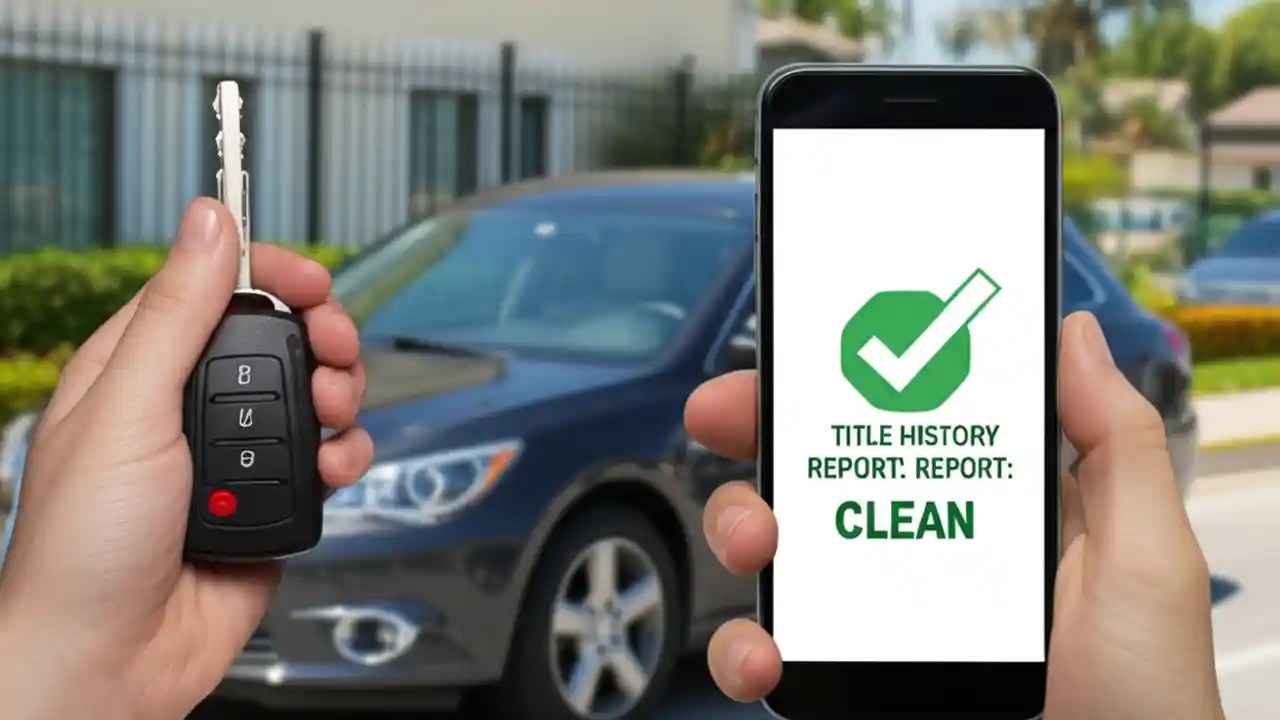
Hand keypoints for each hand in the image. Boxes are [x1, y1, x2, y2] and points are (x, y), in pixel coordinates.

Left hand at [0, 199, 372, 719]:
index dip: (271, 273)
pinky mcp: (272, 501)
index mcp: (137, 367)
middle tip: (335, 349)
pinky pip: (327, 457)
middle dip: (321, 334)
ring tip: (330, 413)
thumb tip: (210, 221)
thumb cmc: (84, 548)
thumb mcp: (126, 410)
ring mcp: (234, 455)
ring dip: (339, 395)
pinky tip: (331, 467)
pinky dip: (344, 455)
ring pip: (312, 393)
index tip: (311, 279)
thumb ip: (174, 313)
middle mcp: (189, 404)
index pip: (215, 287)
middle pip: (279, 336)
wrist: (112, 662)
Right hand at [686, 312, 1224, 719]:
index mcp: (978, 509)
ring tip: (758, 543)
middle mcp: (911, 555)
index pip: (896, 423)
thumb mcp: (1147, 558)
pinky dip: (740, 646)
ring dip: (735, 524)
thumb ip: (1115, 444)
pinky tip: (766, 654)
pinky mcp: (839, 684)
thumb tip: (1074, 333)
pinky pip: (762, 653)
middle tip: (723, 415)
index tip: (796, 346)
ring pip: (771, 551)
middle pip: (812, 471)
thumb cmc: (1147, 698)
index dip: (838, 379)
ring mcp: (868, 621)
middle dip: (756, 431)